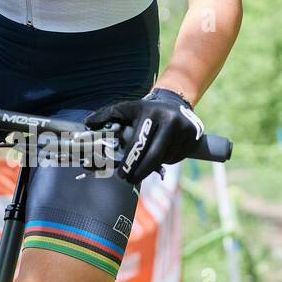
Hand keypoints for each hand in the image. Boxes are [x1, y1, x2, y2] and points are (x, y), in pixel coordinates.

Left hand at [84, 87, 203, 184]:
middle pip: (154, 156)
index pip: (139, 144)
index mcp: (151, 113)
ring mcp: (184, 128)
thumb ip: (106, 116)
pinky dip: (167, 161)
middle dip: (140, 172)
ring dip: (153, 166)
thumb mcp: (126, 108)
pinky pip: (176, 158)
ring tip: (146, 161)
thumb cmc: (144, 109)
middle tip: (130, 180)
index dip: (129, 162)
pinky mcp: (194, 136)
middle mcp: (170, 120)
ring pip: (165, 159)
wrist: (175, 101)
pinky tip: (162, 154)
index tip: (121, 174)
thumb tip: (87, 124)